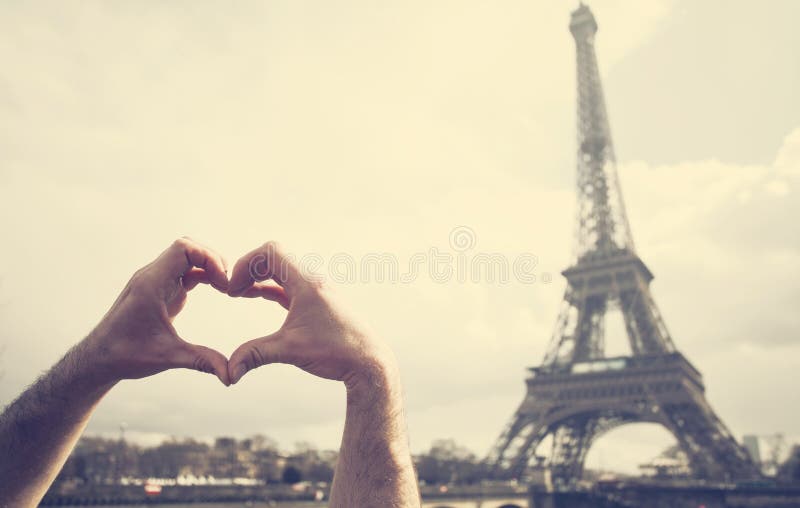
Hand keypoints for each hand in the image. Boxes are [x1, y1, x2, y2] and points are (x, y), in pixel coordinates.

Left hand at [83, 237, 231, 385]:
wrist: (99, 358)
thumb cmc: (125, 354)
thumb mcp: (167, 357)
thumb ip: (201, 361)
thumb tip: (231, 375)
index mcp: (151, 284)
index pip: (183, 249)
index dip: (209, 258)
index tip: (223, 282)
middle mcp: (152, 276)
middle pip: (188, 247)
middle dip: (212, 260)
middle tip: (228, 284)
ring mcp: (154, 281)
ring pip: (186, 257)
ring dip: (208, 266)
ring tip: (225, 286)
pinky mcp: (158, 289)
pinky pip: (183, 270)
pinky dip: (202, 275)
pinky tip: (215, 289)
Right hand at [226, 242, 397, 389]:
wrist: (368, 362)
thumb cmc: (335, 352)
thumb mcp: (290, 351)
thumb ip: (255, 355)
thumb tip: (228, 372)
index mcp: (306, 283)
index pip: (270, 252)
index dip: (246, 265)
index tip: (232, 289)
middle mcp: (313, 281)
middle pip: (273, 258)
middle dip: (249, 270)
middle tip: (231, 292)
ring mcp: (316, 290)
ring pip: (281, 272)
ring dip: (259, 278)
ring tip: (238, 293)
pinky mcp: (317, 302)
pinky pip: (288, 285)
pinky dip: (270, 287)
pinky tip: (256, 296)